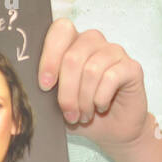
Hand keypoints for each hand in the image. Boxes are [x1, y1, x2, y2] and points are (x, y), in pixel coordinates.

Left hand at [39, 18, 150, 156]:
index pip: (60, 29)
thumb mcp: (56, 102)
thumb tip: (30, 85)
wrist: (112, 132)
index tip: (45, 86)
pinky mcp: (132, 67)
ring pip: (91, 69)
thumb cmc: (83, 112)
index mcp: (73, 43)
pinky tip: (101, 107)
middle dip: (67, 91)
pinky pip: (111, 77)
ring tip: (83, 115)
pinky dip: (101, 98)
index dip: (50, 56)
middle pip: (73, 56)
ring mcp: (115, 52)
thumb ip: (46, 87)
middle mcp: (94, 42)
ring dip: (84, 99)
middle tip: (68, 113)